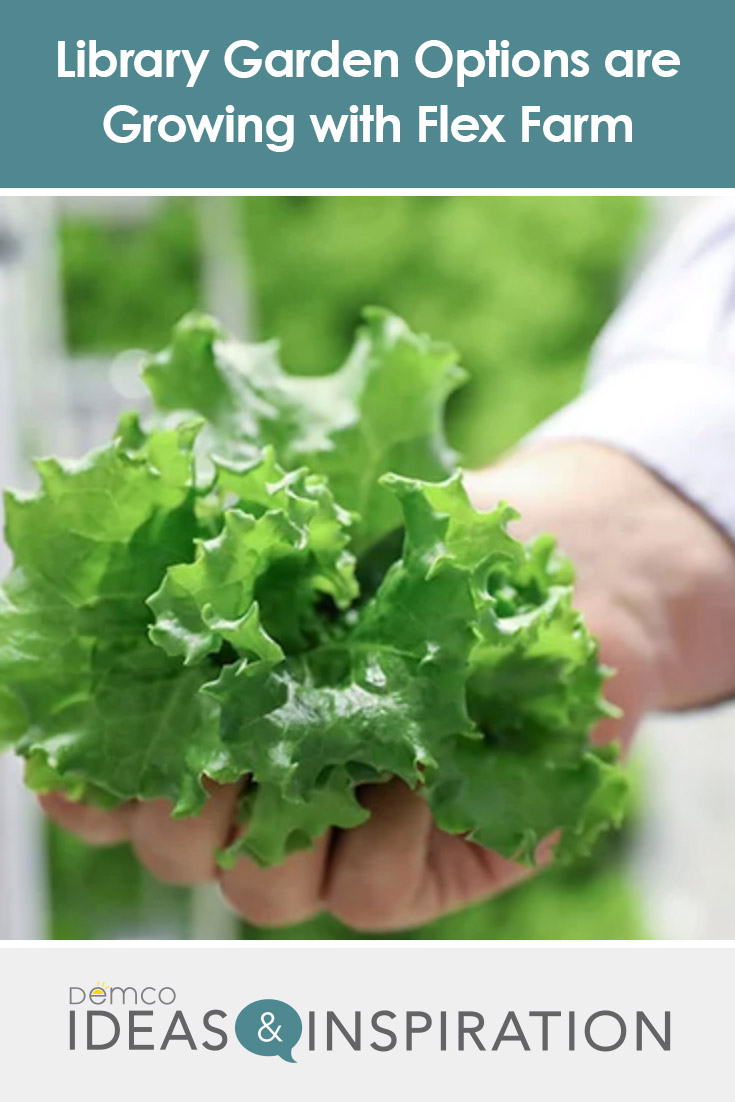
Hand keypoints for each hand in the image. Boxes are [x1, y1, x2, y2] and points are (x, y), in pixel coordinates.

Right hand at [40, 442, 734, 930]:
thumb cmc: (433, 539)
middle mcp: (271, 782)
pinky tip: (415, 777)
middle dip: (176, 807)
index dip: (84, 778)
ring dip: (272, 832)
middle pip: (174, 847)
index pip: (115, 776)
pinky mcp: (422, 865)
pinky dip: (381, 841)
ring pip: (261, 892)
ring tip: (318, 753)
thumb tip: (146, 552)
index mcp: (225, 711)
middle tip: (214, 744)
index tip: (77, 755)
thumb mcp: (331, 529)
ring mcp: (344, 832)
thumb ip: (239, 559)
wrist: (567, 575)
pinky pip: (371, 896)